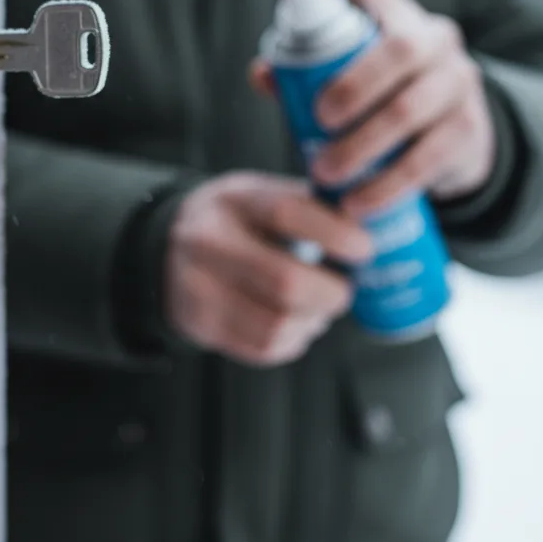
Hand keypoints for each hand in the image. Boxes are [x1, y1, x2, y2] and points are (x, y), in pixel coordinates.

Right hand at [165, 172, 372, 366]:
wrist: (167, 246)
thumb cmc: (234, 220)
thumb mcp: (260, 193)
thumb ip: (309, 205)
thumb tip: (375, 226)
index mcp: (233, 201)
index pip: (287, 213)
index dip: (334, 234)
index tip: (364, 250)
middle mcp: (209, 242)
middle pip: (285, 282)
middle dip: (330, 294)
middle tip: (344, 292)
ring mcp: (198, 287)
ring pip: (276, 325)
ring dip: (312, 322)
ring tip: (317, 310)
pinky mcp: (200, 324)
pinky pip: (262, 348)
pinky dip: (291, 341)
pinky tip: (294, 324)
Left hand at [251, 0, 496, 217]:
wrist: (451, 147)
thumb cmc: (379, 103)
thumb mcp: (343, 82)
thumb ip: (301, 77)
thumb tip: (262, 72)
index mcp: (391, 15)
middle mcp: (432, 38)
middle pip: (397, 48)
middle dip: (351, 86)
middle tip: (317, 122)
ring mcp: (457, 82)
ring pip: (411, 108)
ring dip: (362, 146)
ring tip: (325, 175)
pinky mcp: (469, 129)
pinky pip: (427, 157)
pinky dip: (386, 184)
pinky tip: (357, 204)